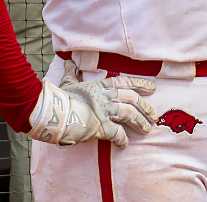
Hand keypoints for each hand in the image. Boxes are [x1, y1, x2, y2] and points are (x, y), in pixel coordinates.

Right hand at [27, 60, 157, 147]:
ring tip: (147, 130)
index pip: (125, 82)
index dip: (140, 84)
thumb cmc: (59, 98)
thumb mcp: (67, 83)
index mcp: (99, 86)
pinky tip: (125, 144)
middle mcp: (105, 97)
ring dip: (140, 122)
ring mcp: (104, 111)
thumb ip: (71, 73)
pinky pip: (117, 134)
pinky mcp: (101, 127)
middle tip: (154, 116)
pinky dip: (123, 139)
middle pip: (132, 99)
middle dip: (145, 107)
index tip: (152, 89)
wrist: (52, 112)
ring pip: (130, 114)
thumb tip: (69, 62)